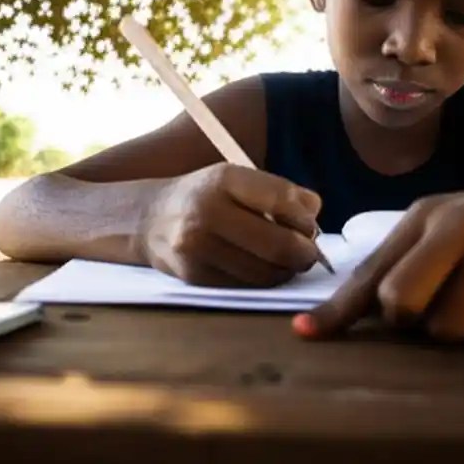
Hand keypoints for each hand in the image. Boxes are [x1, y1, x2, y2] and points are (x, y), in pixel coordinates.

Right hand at [141, 163, 322, 286]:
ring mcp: (197, 248)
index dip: (305, 218)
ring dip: (286, 270)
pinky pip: (245, 285)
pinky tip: (262, 267)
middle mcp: (207, 213)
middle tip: (308, 252)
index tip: (309, 224)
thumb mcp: (236, 178)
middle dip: (304, 252)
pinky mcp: (194, 276)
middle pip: (279, 245)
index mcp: (222, 179)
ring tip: (286, 260)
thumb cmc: (204, 196)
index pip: (282, 200)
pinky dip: (263, 279)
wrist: (150, 219)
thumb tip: (313, 211)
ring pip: (265, 272)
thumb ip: (278, 191)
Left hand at [294, 177, 463, 345]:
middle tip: (438, 309)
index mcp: (427, 215)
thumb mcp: (442, 232)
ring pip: (451, 326)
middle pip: (402, 301)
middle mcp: (460, 222)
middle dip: (413, 322)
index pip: (372, 272)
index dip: (339, 310)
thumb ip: (394, 269)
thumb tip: (325, 320)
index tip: (306, 335)